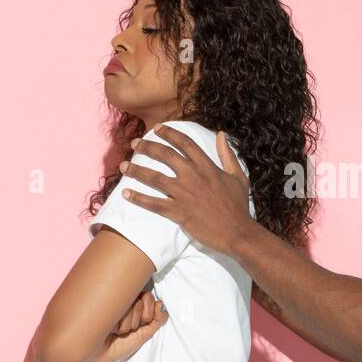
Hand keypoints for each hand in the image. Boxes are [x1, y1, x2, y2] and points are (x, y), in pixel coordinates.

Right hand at [96, 290, 167, 361]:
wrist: (95, 354)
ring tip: (115, 330)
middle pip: (142, 302)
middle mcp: (123, 300)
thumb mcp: (143, 335)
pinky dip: (118, 324)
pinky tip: (109, 327)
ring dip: (126, 325)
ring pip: (133, 306)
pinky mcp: (102, 302)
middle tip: (124, 330)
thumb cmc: (117, 346)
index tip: (136, 327)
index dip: (146, 316)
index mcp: (135, 305)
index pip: (150, 299)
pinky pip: (121, 309)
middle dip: (136, 321)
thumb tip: (161, 304)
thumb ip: (157, 320)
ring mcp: (112, 300)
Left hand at [119, 125, 253, 254]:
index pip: (184, 143)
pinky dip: (138, 199)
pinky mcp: (178, 212)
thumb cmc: (238, 206)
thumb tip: (221, 134)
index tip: (157, 128)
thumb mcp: (238, 176)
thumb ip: (227, 155)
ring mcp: (184, 194)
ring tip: (123, 166)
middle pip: (164, 155)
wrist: (237, 232)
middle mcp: (193, 176)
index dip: (169, 133)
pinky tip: (126, 194)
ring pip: (154, 177)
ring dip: (136, 170)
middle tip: (134, 144)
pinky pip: (153, 203)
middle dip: (146, 147)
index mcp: (207, 166)